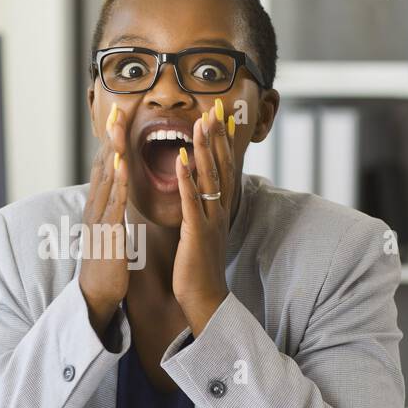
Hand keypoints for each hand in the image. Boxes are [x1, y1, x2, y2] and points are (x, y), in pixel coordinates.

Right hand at [79, 103, 129, 338]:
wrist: (96, 296)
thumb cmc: (107, 265)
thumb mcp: (110, 231)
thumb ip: (113, 210)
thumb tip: (119, 194)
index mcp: (98, 206)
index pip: (104, 166)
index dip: (111, 141)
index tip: (119, 117)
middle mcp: (95, 206)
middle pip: (102, 164)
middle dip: (110, 137)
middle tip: (118, 109)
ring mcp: (99, 218)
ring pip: (106, 177)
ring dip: (112, 149)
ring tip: (118, 125)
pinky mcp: (107, 232)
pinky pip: (113, 201)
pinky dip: (116, 179)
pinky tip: (120, 162)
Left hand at [174, 101, 236, 335]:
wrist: (205, 299)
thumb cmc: (200, 267)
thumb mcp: (202, 232)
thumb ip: (202, 210)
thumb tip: (198, 192)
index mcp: (219, 210)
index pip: (224, 168)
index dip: (223, 142)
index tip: (222, 117)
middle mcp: (219, 211)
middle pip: (222, 166)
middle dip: (218, 137)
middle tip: (216, 109)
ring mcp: (210, 221)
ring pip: (209, 179)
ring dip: (205, 149)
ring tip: (201, 124)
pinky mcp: (196, 233)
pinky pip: (191, 201)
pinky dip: (187, 179)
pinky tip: (182, 159)